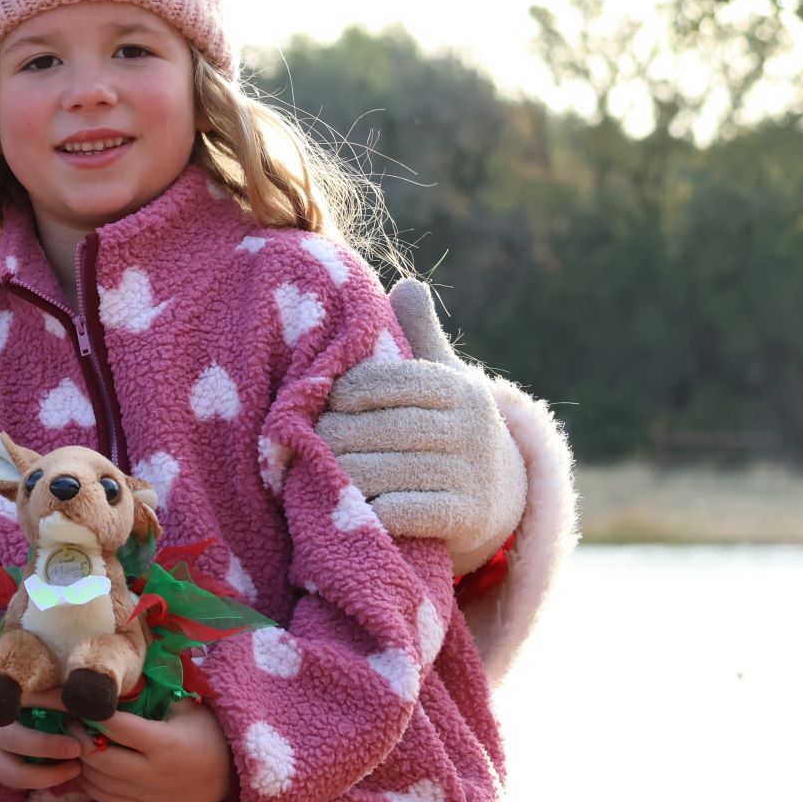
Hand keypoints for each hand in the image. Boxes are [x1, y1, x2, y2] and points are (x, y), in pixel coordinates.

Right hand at [0, 660, 83, 789]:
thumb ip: (29, 674)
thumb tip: (77, 676)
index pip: (30, 697)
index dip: (61, 702)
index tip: (88, 706)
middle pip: (18, 741)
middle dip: (50, 746)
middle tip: (80, 746)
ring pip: (13, 773)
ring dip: (47, 776)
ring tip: (75, 769)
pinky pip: (10, 782)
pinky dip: (36, 782)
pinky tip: (59, 776)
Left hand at [71, 701, 232, 801]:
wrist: (231, 776)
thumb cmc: (209, 734)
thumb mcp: (186, 708)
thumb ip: (151, 698)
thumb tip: (114, 684)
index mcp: (162, 744)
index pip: (114, 727)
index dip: (89, 712)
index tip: (76, 699)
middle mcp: (150, 774)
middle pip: (97, 759)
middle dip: (77, 737)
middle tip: (72, 720)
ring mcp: (145, 795)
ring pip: (96, 782)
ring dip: (79, 760)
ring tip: (76, 740)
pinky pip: (104, 799)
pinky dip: (88, 782)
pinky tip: (85, 765)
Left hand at [317, 278, 526, 573]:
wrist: (504, 501)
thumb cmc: (450, 431)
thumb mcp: (445, 382)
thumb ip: (421, 336)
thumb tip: (408, 284)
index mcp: (461, 389)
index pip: (392, 381)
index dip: (346, 391)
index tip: (318, 401)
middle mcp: (472, 428)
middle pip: (383, 428)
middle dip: (335, 436)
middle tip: (298, 442)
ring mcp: (472, 475)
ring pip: (387, 471)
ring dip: (341, 474)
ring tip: (308, 474)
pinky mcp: (466, 517)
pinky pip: (403, 512)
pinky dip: (369, 510)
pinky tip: (344, 508)